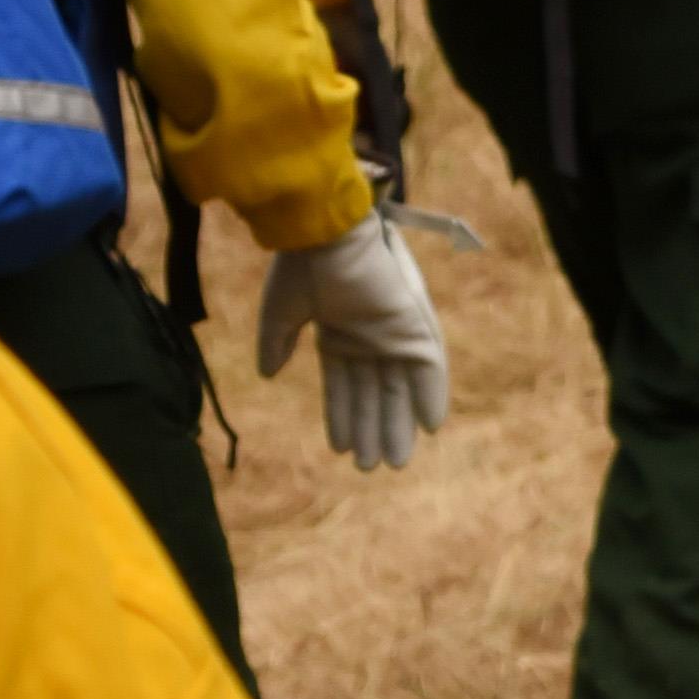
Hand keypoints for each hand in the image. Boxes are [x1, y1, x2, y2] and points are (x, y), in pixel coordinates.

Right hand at [256, 212, 450, 472]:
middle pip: (373, 393)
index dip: (342, 416)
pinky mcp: (412, 325)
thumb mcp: (281, 312)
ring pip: (399, 388)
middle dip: (371, 429)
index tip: (340, 448)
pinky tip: (430, 427)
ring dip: (397, 423)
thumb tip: (267, 374)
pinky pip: (428, 368)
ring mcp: (391, 332)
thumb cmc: (300, 264)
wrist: (323, 231)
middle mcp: (367, 337)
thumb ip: (277, 344)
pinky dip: (431, 395)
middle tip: (370, 467)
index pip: (343, 385)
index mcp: (338, 332)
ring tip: (393, 461)